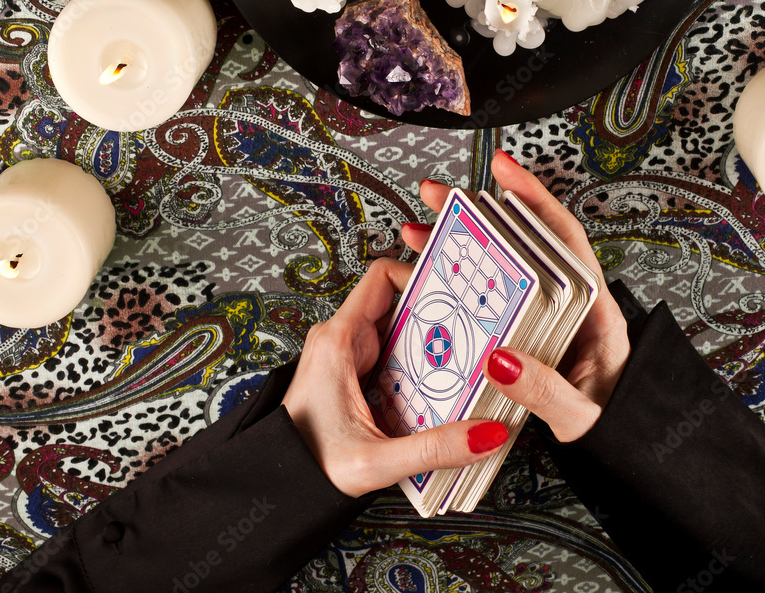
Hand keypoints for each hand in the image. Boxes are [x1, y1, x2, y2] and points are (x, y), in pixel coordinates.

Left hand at [282, 258, 509, 497]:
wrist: (279, 489)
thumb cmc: (306, 467)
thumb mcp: (375, 462)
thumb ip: (434, 449)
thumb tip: (485, 433)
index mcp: (337, 342)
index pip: (383, 278)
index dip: (421, 275)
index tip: (456, 294)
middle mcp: (339, 341)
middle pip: (399, 306)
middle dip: (438, 318)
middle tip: (475, 334)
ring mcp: (345, 357)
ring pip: (398, 334)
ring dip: (431, 348)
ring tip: (466, 363)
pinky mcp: (351, 376)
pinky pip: (392, 358)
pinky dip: (418, 369)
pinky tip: (440, 389)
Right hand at [403, 150, 630, 441]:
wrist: (630, 455)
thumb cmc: (617, 431)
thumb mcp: (584, 419)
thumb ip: (548, 393)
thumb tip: (502, 359)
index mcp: (595, 315)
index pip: (563, 241)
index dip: (533, 201)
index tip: (503, 171)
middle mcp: (570, 309)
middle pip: (523, 246)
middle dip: (478, 215)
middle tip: (439, 196)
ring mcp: (546, 322)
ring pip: (501, 272)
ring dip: (460, 249)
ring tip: (419, 230)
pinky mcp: (528, 340)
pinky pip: (493, 304)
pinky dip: (462, 289)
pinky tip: (430, 283)